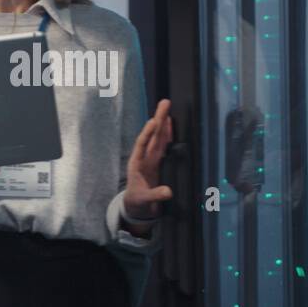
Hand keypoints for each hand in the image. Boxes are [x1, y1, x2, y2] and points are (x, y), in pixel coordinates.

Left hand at [123, 99, 173, 220]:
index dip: (148, 133)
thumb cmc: (138, 200)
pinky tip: (170, 123)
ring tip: (166, 106)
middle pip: (152, 135)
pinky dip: (167, 133)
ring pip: (158, 137)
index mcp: (137, 164)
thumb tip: (168, 192)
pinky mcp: (158, 160)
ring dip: (162, 122)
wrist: (136, 204)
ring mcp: (151, 157)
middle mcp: (144, 157)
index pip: (142, 145)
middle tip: (164, 103)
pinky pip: (163, 144)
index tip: (153, 121)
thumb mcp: (144, 200)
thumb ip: (155, 195)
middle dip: (158, 119)